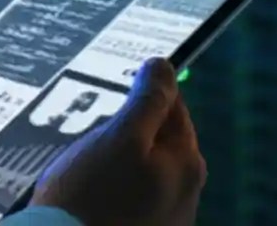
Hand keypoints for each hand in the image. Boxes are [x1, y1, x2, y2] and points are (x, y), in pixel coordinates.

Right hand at [29, 59, 205, 225]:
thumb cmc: (92, 195)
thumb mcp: (119, 137)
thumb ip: (147, 100)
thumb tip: (163, 65)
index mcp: (187, 162)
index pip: (174, 106)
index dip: (144, 92)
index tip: (112, 89)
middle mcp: (187, 192)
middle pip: (160, 138)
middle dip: (130, 128)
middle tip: (94, 130)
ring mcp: (168, 217)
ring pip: (145, 167)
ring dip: (121, 158)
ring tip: (88, 163)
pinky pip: (134, 194)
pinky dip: (116, 185)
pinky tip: (92, 190)